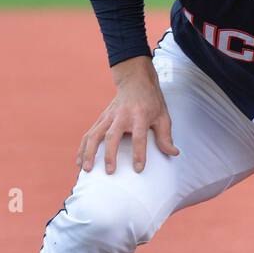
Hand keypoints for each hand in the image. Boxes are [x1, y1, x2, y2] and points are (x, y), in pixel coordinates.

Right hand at [76, 56, 179, 174]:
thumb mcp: (163, 116)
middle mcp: (121, 116)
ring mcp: (108, 116)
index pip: (139, 137)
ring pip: (95, 135)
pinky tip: (79, 162)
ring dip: (89, 152)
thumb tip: (173, 153)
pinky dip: (83, 148)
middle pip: (112, 136)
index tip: (138, 169)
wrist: (135, 81)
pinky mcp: (101, 118)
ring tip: (86, 169)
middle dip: (110, 154)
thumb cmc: (151, 101)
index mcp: (139, 115)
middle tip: (110, 171)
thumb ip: (166, 136)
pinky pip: (89, 134)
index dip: (139, 153)